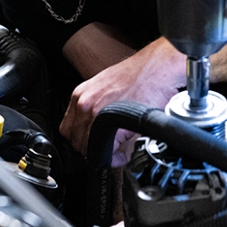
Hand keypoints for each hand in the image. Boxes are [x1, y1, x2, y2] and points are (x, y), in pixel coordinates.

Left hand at [60, 39, 184, 165]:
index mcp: (81, 95)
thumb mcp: (108, 89)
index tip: (91, 144)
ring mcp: (96, 113)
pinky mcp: (113, 124)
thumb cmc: (139, 76)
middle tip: (106, 150)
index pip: (68, 130)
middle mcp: (84, 103)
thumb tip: (98, 132)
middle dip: (90, 149)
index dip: (80, 141)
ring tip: (116, 150)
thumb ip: (97, 110)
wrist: (158, 68)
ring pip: (88, 148)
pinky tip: (123, 152)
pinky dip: (115, 157)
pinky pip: (106, 152)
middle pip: (75, 141)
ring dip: (102, 154)